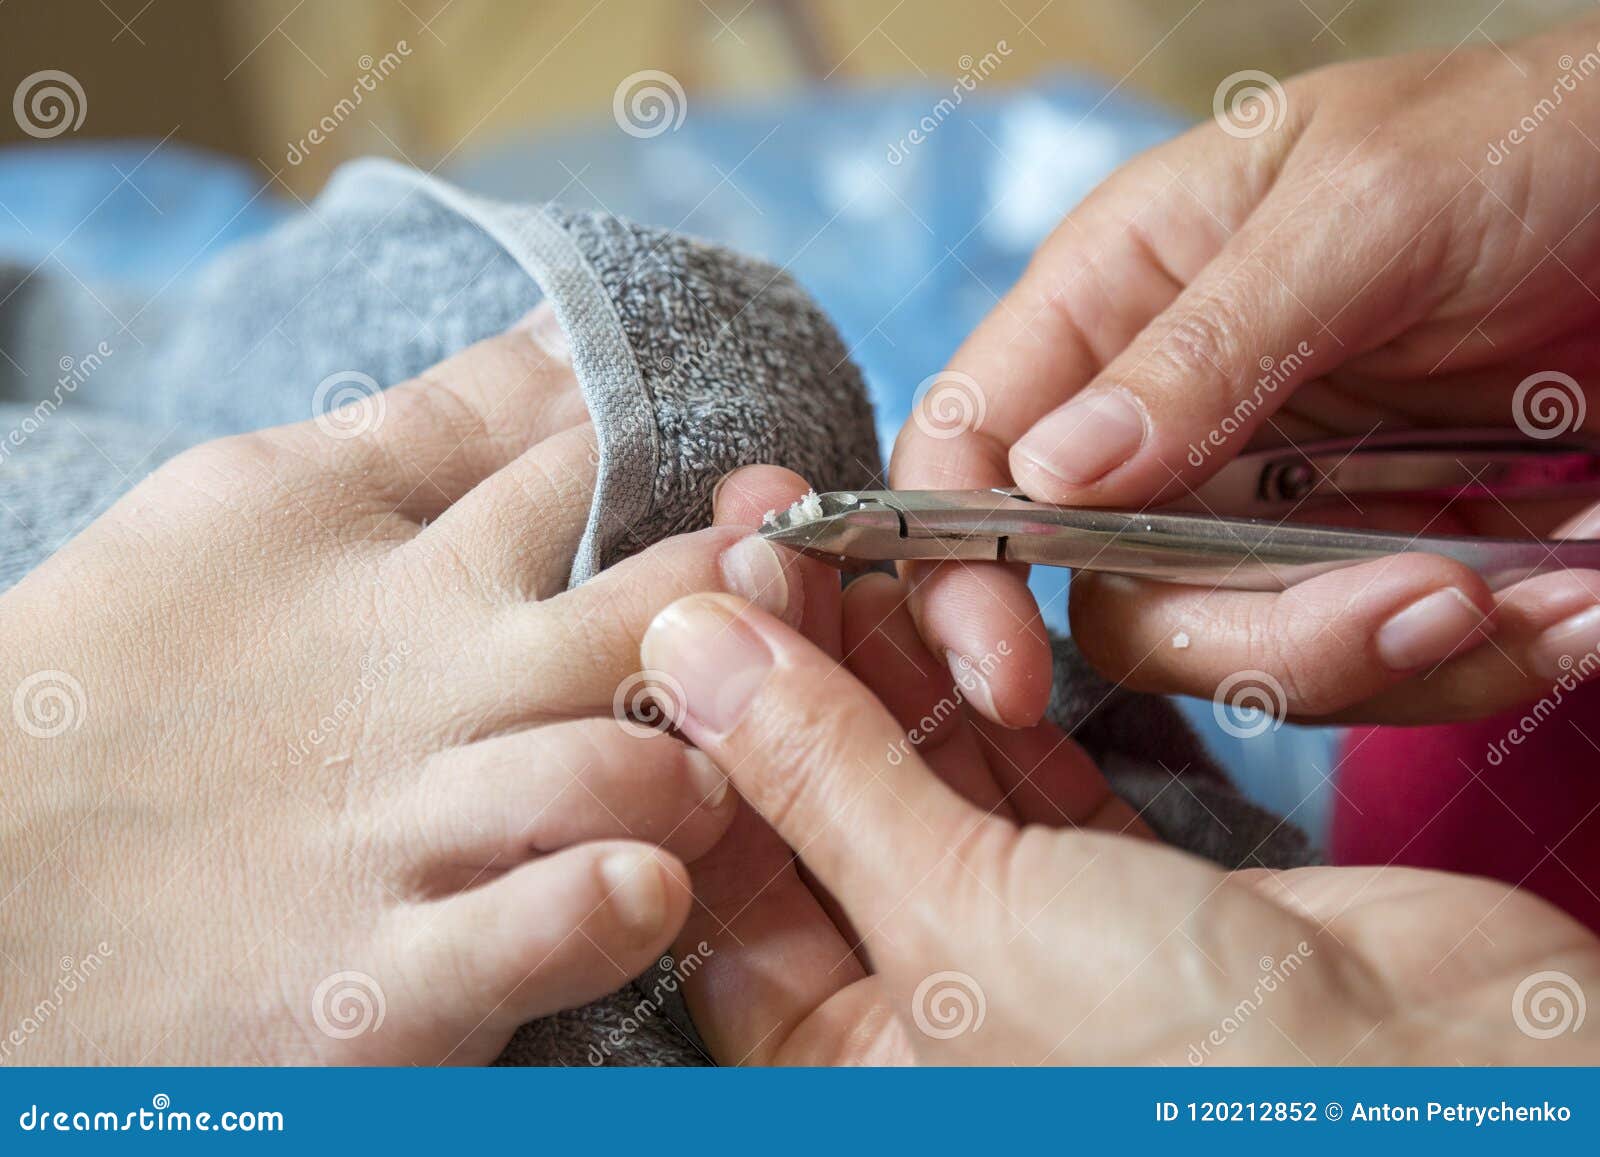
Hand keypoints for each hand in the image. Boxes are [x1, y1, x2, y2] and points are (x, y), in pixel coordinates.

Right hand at [0, 306, 822, 1063]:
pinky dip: (607, 907)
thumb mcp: (249, 504)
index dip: (686, 456)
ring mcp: (410, 838)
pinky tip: (639, 887)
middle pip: (648, 608)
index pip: (585, 470)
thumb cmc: (104, 678)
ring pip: (622, 773)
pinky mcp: (381, 984)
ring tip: (709, 779)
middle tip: (784, 593)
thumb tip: (559, 343)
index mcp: (407, 568)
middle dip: (742, 591)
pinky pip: (541, 935)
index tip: (755, 465)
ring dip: (690, 770)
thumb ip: (425, 430)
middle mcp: (431, 691)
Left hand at [649, 594, 1599, 1063]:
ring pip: (914, 778)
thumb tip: (691, 650)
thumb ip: (825, 776)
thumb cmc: (1193, 1072)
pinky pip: (1014, 774)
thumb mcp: (966, 919)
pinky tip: (939, 602)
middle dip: (788, 670)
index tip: (693, 590)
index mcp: (844, 1063)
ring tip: (838, 532)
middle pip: (815, 810)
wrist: (1448, 1083)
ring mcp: (1019, 947)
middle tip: (761, 527)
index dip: (701, 728)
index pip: (722, 872)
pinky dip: (981, 693)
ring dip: (881, 661)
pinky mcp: (1112, 889)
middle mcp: (918, 1013)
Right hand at [894, 16, 1599, 726]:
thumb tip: (1047, 479)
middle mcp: (1165, 413)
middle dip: (1259, 637)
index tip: (1001, 675)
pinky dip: (1475, 658)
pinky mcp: (1364, 550)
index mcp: (1113, 296)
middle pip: (1115, 594)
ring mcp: (1264, 497)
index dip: (959, 571)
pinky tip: (1572, 599)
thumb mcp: (1364, 214)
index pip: (970, 450)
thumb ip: (1203, 348)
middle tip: (1421, 604)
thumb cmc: (1521, 140)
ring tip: (1545, 595)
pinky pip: (1369, 659)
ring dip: (1392, 654)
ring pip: (1244, 651)